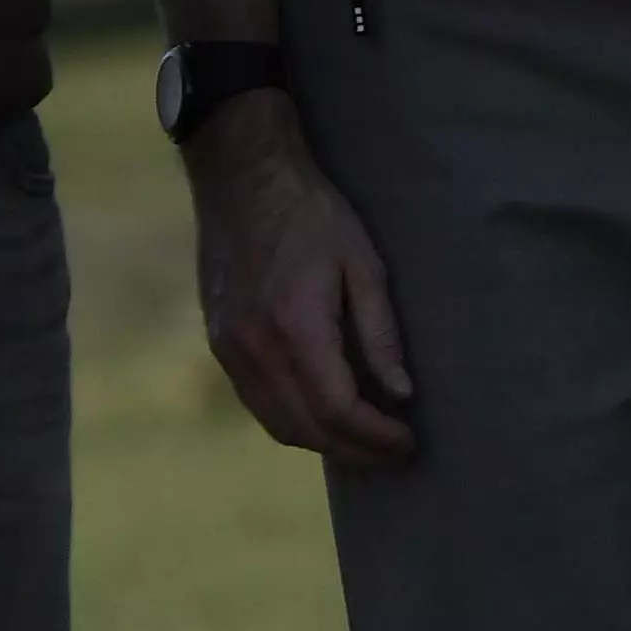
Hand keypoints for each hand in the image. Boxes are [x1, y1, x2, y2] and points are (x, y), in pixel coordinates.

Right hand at [188, 91, 417, 468]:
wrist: (243, 178)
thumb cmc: (312, 214)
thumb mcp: (363, 265)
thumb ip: (381, 334)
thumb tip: (401, 393)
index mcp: (295, 327)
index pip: (338, 410)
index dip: (377, 436)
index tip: (409, 441)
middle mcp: (255, 348)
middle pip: (308, 429)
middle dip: (357, 450)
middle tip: (396, 451)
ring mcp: (230, 350)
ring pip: (279, 424)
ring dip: (325, 443)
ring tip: (367, 440)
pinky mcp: (220, 344)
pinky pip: (258, 404)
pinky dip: (294, 422)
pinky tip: (325, 415)